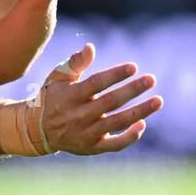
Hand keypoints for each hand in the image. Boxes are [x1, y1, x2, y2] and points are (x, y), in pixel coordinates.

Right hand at [35, 43, 161, 153]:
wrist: (37, 130)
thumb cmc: (52, 97)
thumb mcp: (58, 77)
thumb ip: (75, 63)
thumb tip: (90, 47)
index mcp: (70, 96)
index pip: (96, 84)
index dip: (115, 75)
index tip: (133, 67)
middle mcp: (78, 115)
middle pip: (111, 102)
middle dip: (133, 90)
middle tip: (151, 79)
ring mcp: (86, 133)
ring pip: (117, 122)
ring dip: (140, 111)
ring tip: (158, 100)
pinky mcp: (91, 148)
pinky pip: (115, 144)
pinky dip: (130, 137)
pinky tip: (143, 123)